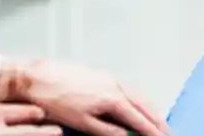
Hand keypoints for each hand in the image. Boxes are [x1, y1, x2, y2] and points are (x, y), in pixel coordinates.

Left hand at [3, 60, 168, 135]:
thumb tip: (125, 135)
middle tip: (168, 132)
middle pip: (144, 104)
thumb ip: (107, 131)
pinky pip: (127, 86)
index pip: (139, 119)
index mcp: (112, 98)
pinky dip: (137, 97)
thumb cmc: (54, 100)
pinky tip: (135, 103)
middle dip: (157, 120)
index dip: (152, 132)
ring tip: (157, 120)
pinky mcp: (100, 73)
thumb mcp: (82, 124)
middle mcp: (114, 84)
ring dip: (150, 107)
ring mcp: (108, 76)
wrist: (35, 77)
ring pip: (137, 93)